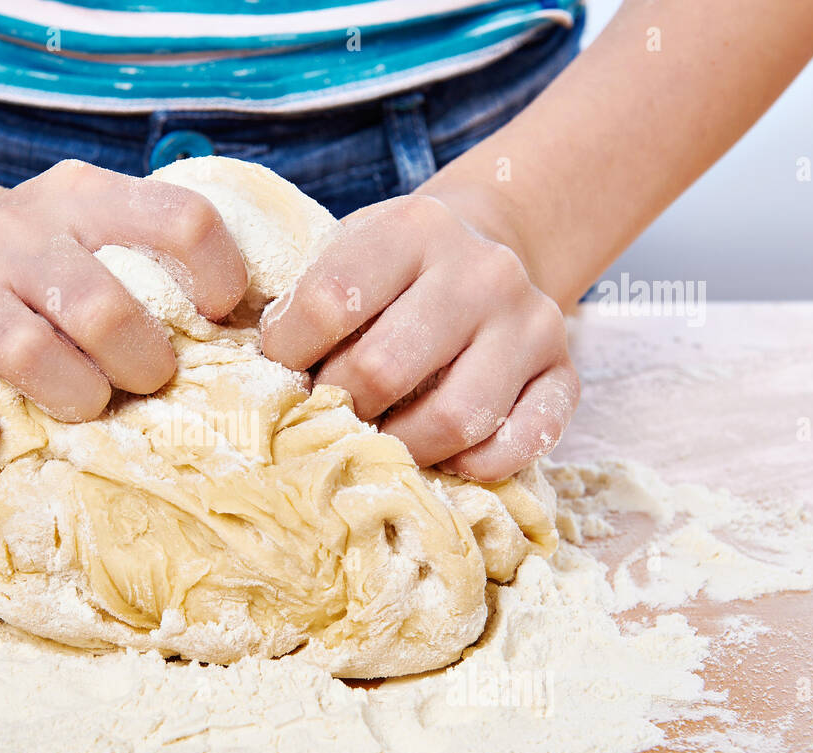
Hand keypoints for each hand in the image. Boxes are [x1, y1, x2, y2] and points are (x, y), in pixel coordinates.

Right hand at [0, 160, 247, 462]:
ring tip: (87, 408)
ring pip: (24, 350)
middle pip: (100, 305)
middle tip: (150, 383)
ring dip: (72, 396)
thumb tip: (257, 337)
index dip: (218, 275)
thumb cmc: (46, 263)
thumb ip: (158, 264)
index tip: (218, 319)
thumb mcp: (98, 231)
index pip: (179, 218)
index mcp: (84, 200)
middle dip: (142, 362)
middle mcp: (18, 234)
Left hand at [261, 191, 577, 481]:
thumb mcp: (347, 252)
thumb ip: (304, 300)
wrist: (493, 245)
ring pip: (456, 418)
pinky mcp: (566, 372)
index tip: (281, 368)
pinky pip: (524, 441)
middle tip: (326, 415)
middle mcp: (482, 270)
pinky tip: (446, 457)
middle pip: (385, 369)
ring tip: (379, 440)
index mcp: (413, 228)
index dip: (288, 351)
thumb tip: (247, 375)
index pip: (330, 301)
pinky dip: (476, 465)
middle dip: (340, 407)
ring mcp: (531, 323)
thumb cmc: (394, 270)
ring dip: (402, 447)